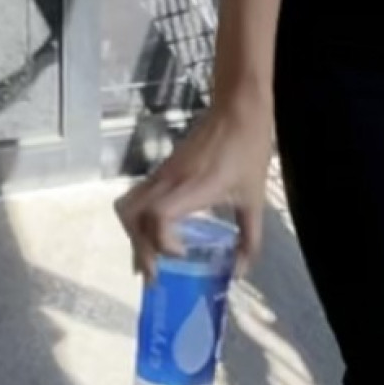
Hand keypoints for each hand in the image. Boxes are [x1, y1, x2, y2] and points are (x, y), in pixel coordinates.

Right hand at [115, 102, 272, 280]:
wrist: (237, 110)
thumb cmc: (249, 152)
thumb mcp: (255, 200)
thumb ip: (250, 239)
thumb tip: (241, 272)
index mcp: (194, 187)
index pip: (159, 215)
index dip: (163, 241)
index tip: (181, 255)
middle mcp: (170, 180)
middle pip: (132, 215)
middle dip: (139, 248)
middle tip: (154, 274)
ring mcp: (162, 173)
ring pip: (128, 205)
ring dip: (132, 234)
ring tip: (148, 258)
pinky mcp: (162, 169)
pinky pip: (137, 197)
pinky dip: (137, 221)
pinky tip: (153, 237)